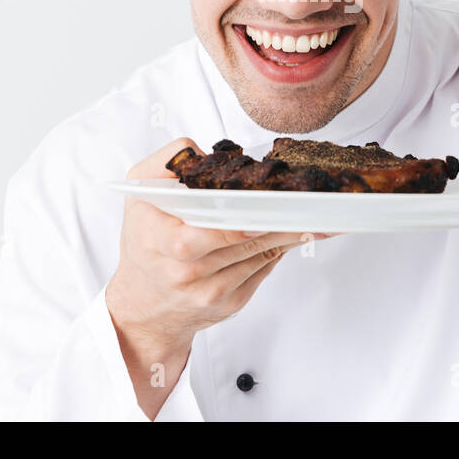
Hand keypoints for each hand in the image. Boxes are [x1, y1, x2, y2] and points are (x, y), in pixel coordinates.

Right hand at [106, 137, 333, 417]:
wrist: (142, 306)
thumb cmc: (143, 241)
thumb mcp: (139, 192)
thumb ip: (168, 162)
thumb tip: (206, 151)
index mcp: (164, 241)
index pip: (211, 231)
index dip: (245, 220)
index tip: (274, 205)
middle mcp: (187, 273)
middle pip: (246, 240)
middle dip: (281, 221)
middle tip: (314, 205)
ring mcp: (211, 293)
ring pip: (261, 254)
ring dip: (290, 234)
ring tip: (319, 216)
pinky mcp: (230, 304)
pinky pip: (262, 269)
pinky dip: (278, 248)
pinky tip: (295, 233)